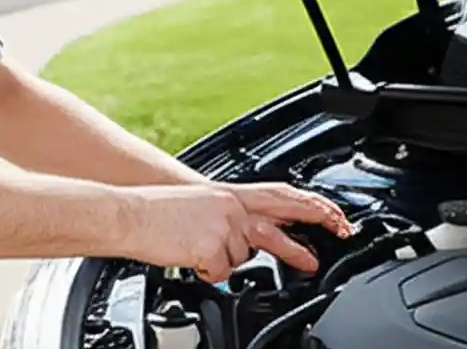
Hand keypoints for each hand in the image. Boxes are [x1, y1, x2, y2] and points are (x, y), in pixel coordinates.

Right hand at [114, 183, 349, 283]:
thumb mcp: (201, 203)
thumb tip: (248, 236)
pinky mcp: (213, 248)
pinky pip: (220, 273)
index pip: (279, 196)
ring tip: (194, 247)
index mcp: (228, 193)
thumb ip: (229, 215)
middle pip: (278, 228)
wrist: (129, 213)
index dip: (310, 205)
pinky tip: (189, 257)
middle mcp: (231, 208)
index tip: (332, 214)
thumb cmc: (157, 211)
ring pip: (240, 259)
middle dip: (309, 235)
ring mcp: (224, 228)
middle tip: (337, 236)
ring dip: (221, 260)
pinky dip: (206, 271)